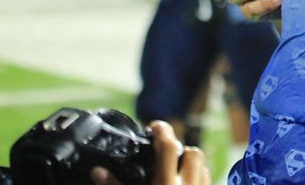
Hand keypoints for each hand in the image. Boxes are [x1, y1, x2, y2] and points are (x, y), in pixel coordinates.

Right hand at [91, 121, 207, 184]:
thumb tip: (97, 170)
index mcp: (164, 183)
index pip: (168, 146)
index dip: (162, 130)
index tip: (154, 125)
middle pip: (192, 152)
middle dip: (180, 149)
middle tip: (164, 153)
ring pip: (203, 166)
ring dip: (190, 163)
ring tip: (174, 168)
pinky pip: (208, 181)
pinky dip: (198, 177)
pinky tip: (185, 182)